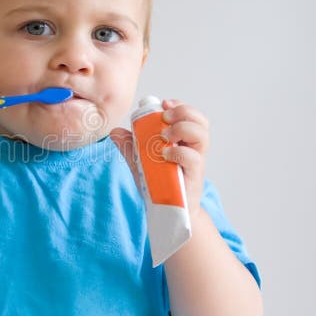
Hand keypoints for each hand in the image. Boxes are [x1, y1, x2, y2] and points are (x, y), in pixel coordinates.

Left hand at [110, 98, 209, 219]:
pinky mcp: (194, 176)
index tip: (163, 104)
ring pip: (202, 134)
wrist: (166, 211)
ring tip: (164, 136)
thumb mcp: (139, 162)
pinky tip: (164, 155)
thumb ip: (129, 146)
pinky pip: (193, 157)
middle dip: (182, 112)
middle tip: (164, 118)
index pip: (190, 114)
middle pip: (200, 120)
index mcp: (183, 140)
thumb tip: (114, 132)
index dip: (179, 105)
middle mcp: (193, 148)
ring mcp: (195, 161)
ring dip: (182, 128)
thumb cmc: (158, 184)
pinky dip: (178, 151)